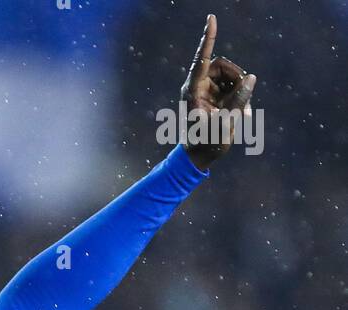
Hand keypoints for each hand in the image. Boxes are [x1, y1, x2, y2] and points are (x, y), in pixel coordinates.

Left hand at [181, 14, 256, 168]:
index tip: (211, 18)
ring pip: (228, 75)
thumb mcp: (225, 122)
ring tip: (244, 110)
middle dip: (236, 77)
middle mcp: (196, 86)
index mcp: (192, 91)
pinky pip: (230, 85)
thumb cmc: (207, 142)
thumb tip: (251, 77)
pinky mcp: (213, 95)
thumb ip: (239, 99)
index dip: (208, 38)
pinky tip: (243, 111)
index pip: (201, 59)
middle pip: (220, 65)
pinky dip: (239, 94)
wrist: (199, 157)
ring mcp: (205, 90)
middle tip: (246, 95)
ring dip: (239, 88)